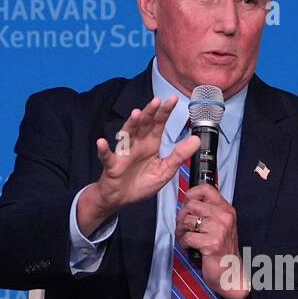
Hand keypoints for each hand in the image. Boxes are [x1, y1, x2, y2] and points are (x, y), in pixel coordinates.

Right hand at [81, 96, 199, 231]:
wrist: (122, 198)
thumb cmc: (141, 183)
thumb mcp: (165, 170)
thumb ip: (180, 155)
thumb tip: (196, 140)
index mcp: (151, 145)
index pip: (158, 124)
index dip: (165, 112)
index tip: (173, 100)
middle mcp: (137, 145)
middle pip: (143, 125)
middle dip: (150, 113)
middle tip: (157, 101)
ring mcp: (124, 153)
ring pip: (127, 135)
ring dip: (131, 124)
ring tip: (136, 114)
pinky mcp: (112, 165)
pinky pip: (107, 156)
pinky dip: (103, 150)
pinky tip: (101, 143)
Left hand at [175, 183, 249, 298]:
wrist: (231, 272)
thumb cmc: (223, 250)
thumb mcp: (220, 225)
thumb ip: (209, 212)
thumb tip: (188, 202)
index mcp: (227, 210)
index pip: (207, 189)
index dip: (191, 194)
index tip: (187, 203)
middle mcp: (225, 217)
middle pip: (191, 205)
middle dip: (182, 217)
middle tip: (184, 227)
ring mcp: (219, 230)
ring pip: (187, 221)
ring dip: (181, 231)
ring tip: (186, 239)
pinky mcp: (212, 243)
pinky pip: (188, 237)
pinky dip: (184, 243)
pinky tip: (190, 247)